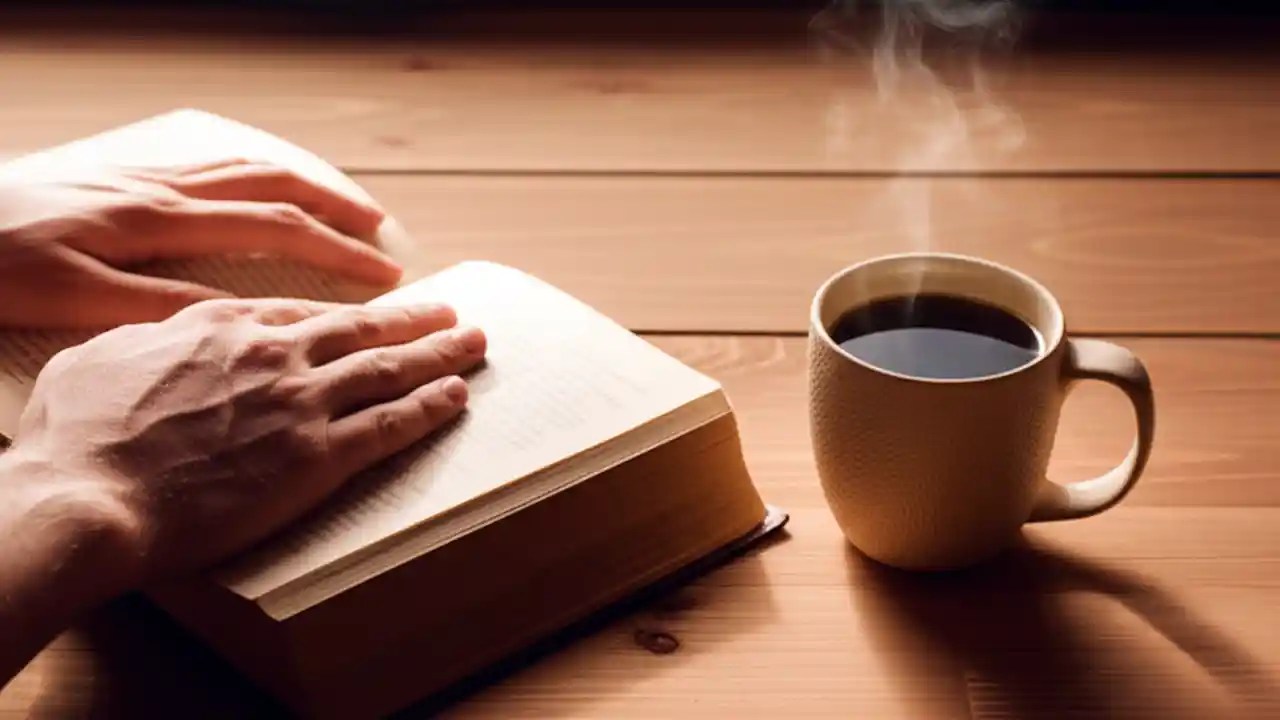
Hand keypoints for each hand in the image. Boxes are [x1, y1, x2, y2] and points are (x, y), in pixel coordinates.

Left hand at [0, 159, 401, 329]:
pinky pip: (206, 166)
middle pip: (271, 184)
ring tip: (337, 204)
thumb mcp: (75, 299)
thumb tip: (244, 314)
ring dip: (299, 184)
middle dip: (335, 205)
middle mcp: (158, 190)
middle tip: (382, 230)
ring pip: (241, 168)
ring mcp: (138, 178)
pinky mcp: (116, 181)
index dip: (337, 251)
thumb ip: (161, 305)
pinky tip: (256, 190)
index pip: (273, 229)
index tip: (383, 274)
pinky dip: (252, 175)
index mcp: (157, 221)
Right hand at [3, 298, 485, 585]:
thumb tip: (155, 341)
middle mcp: (272, 354)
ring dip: (439, 353)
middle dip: (413, 319)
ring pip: (388, 369)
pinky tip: (456, 397)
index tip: (371, 310)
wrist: (88, 496)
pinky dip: (429, 407)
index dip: (346, 310)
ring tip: (474, 342)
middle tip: (451, 312)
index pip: (300, 311)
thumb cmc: (76, 437)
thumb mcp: (99, 357)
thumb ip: (146, 341)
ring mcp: (300, 403)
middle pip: (361, 329)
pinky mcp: (317, 457)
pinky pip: (390, 426)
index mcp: (220, 326)